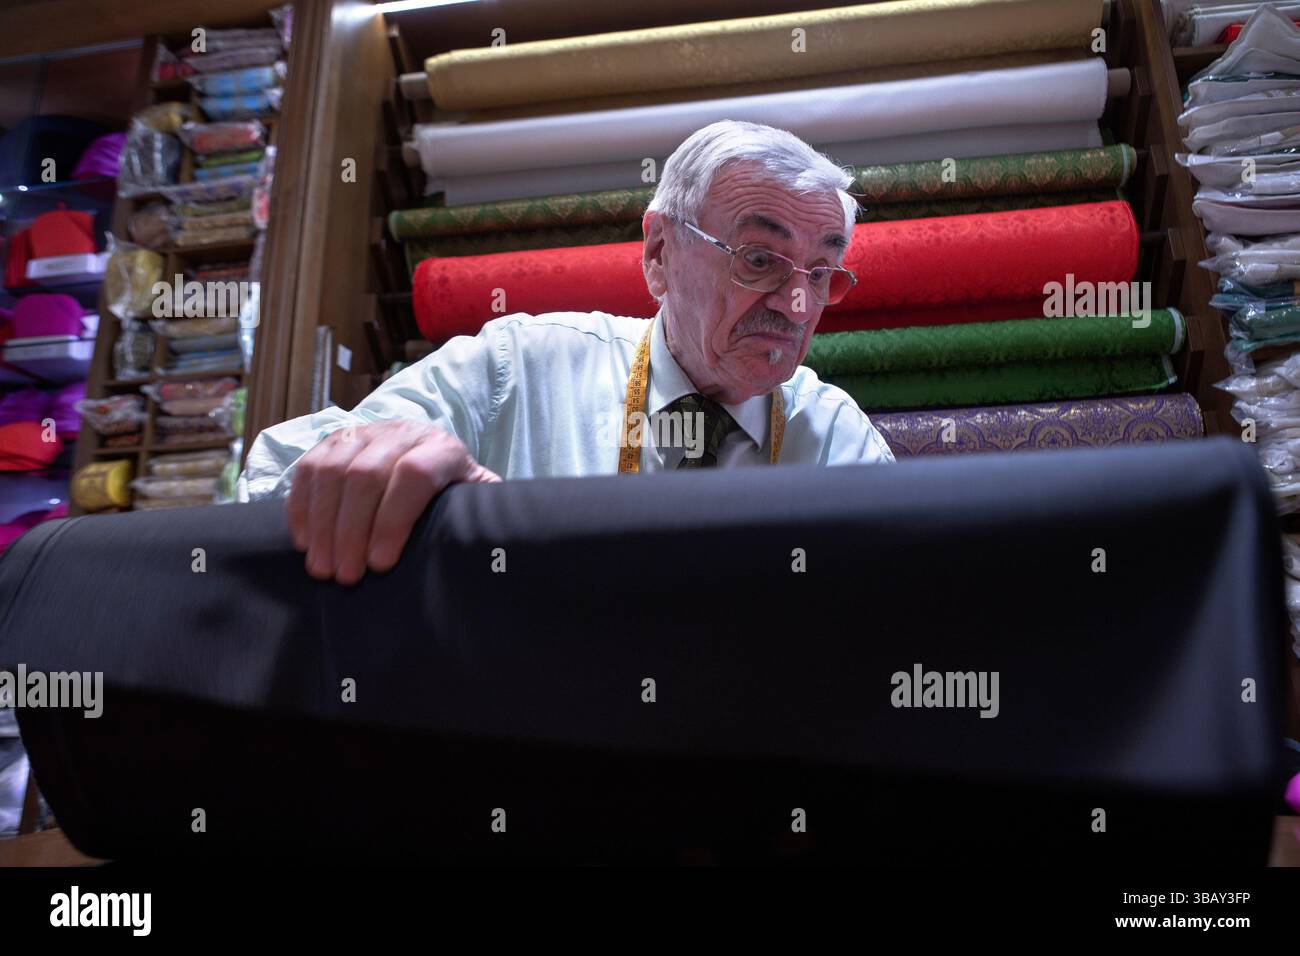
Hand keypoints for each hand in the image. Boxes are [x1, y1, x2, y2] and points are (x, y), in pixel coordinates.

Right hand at [286, 420, 499, 584]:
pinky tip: (305, 542)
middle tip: (346, 576)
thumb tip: (491, 555)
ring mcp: (365, 432)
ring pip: (332, 471)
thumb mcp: (476, 503)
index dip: (394, 520)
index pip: (413, 475)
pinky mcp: (334, 440)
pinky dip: (301, 507)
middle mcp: (402, 432)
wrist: (431, 457)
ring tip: (323, 568)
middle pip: (366, 475)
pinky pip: (308, 469)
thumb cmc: (454, 496)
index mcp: (443, 448)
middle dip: (352, 531)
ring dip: (322, 524)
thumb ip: (483, 519)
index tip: (381, 564)